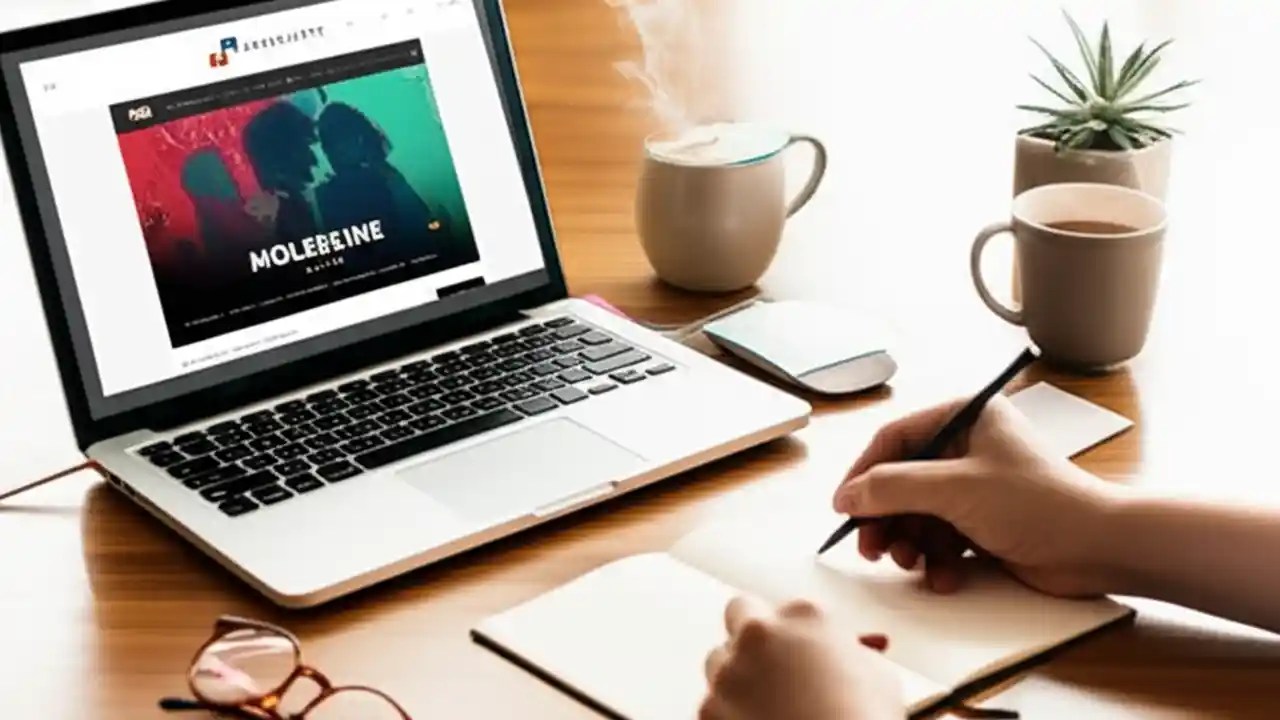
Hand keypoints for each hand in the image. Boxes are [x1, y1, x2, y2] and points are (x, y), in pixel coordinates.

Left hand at [701, 596, 903, 719]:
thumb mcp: (878, 675)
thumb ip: (851, 653)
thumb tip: (842, 657)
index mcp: (806, 617)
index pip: (791, 609)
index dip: (798, 633)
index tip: (803, 651)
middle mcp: (761, 634)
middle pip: (741, 612)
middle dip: (752, 632)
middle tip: (769, 658)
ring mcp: (730, 670)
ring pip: (718, 659)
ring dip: (735, 673)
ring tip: (765, 703)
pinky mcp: (709, 708)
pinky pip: (712, 703)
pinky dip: (729, 713)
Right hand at [832, 395, 1121, 596]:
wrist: (1098, 548)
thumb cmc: (1039, 503)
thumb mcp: (956, 489)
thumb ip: (894, 488)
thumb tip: (846, 496)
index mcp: (964, 417)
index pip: (894, 439)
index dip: (864, 475)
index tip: (843, 508)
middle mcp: (968, 446)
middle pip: (902, 481)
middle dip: (886, 518)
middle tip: (871, 548)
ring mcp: (976, 485)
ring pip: (918, 513)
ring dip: (909, 542)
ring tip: (910, 564)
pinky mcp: (984, 521)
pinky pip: (941, 537)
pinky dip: (936, 559)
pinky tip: (944, 576)